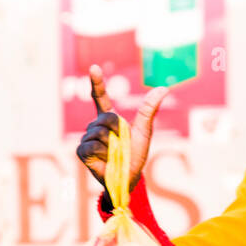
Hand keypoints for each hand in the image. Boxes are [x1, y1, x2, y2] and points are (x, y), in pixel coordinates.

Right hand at [75, 64, 170, 191]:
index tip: (94, 67)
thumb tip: (164, 87)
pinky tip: (104, 160)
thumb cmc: (136, 155)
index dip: (96, 83)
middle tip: (122, 144)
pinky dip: (102, 154)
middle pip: (106, 118)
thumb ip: (149, 109)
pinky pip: (91, 146)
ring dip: (112, 145)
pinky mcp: (82, 151)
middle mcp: (95, 126)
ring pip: (98, 132)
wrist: (129, 178)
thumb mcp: (144, 131)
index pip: (100, 97)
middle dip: (118, 131)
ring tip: (114, 154)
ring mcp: (87, 138)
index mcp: (108, 119)